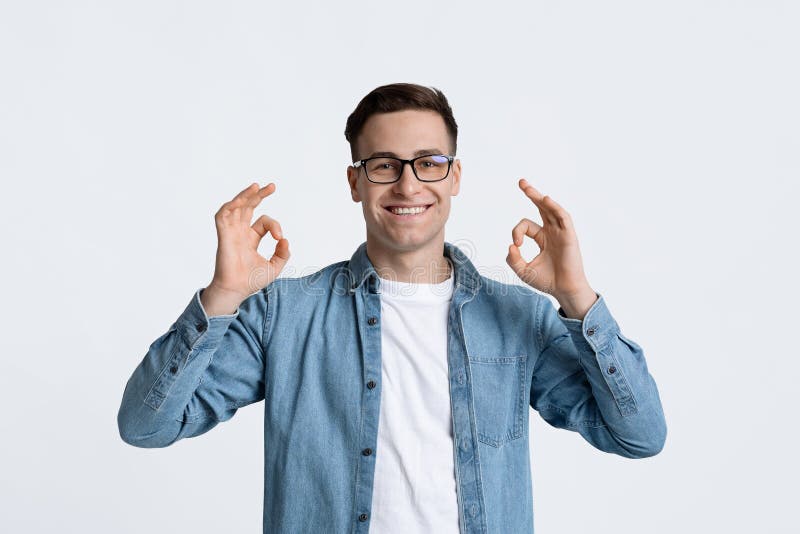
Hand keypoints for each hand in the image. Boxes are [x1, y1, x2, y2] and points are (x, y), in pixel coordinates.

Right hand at [207, 182, 289, 303]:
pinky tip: (242, 200)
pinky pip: (222, 215)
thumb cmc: (251, 281)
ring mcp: (230, 233)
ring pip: (235, 207)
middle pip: (247, 207)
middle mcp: (239, 232)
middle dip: (259, 195)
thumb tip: (285, 240)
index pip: (263, 222)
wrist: (237, 290)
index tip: (280, 238)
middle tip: (272, 186)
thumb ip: (283, 254)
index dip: (275, 226)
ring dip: (245, 195)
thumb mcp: (275, 267)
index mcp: (250, 239)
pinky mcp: (223, 235)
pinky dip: (231, 205)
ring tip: (257, 186)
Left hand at [506, 178, 591, 300]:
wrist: (564, 290)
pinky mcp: (570, 236)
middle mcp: (552, 232)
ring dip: (539, 197)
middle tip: (521, 182)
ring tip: (525, 186)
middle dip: (531, 194)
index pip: (525, 226)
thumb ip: (513, 259)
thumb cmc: (547, 281)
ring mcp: (561, 232)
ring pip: (551, 209)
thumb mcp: (523, 270)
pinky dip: (555, 207)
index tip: (515, 245)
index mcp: (542, 238)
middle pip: (541, 208)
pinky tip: (545, 199)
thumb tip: (510, 245)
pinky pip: (563, 217)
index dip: (516, 232)